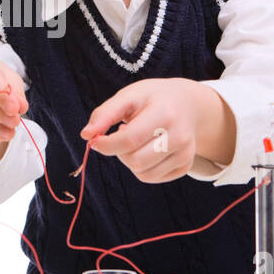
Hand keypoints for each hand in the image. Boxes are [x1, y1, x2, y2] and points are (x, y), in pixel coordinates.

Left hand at [79, 78, 218, 183]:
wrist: (187, 105)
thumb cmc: (153, 99)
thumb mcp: (129, 96)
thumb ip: (105, 114)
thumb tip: (86, 135)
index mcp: (165, 113)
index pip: (130, 140)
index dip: (106, 144)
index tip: (94, 140)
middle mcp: (180, 136)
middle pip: (135, 161)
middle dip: (119, 151)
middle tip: (123, 134)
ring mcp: (185, 153)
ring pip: (143, 173)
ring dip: (130, 160)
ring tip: (137, 141)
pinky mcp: (185, 166)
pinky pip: (152, 178)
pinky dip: (142, 167)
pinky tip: (147, 149)